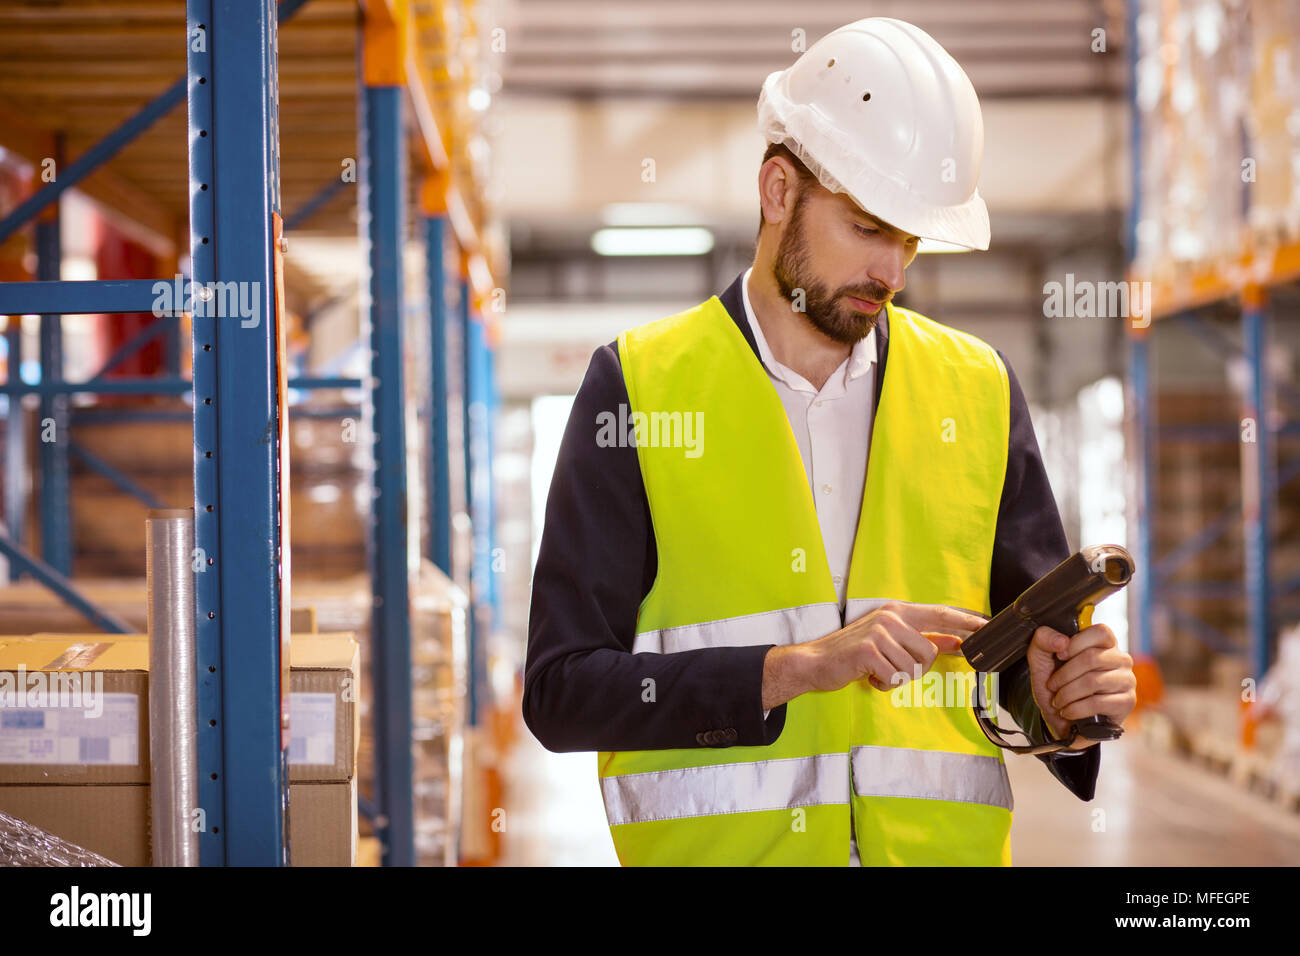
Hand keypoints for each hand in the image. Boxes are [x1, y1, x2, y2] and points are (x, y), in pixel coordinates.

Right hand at [763, 602, 985, 708]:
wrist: (814, 662)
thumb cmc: (853, 653)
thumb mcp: (888, 642)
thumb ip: (922, 639)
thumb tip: (954, 641)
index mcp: (897, 611)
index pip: (940, 614)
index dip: (966, 621)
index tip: (988, 626)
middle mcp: (890, 617)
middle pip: (929, 651)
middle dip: (914, 668)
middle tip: (890, 668)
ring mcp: (879, 632)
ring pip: (913, 667)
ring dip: (896, 678)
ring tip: (876, 671)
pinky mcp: (869, 651)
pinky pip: (895, 677)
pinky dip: (884, 684)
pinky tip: (868, 677)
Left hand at [1026, 623, 1135, 749]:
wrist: (1062, 719)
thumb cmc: (1056, 685)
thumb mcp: (1041, 659)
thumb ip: (1044, 640)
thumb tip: (1062, 640)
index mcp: (1104, 643)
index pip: (1100, 632)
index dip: (1076, 643)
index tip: (1059, 656)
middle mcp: (1120, 659)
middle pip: (1092, 658)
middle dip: (1064, 674)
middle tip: (1052, 685)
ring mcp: (1126, 680)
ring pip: (1093, 681)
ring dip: (1067, 693)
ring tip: (1058, 700)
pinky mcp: (1126, 702)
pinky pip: (1098, 703)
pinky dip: (1076, 709)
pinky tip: (1068, 711)